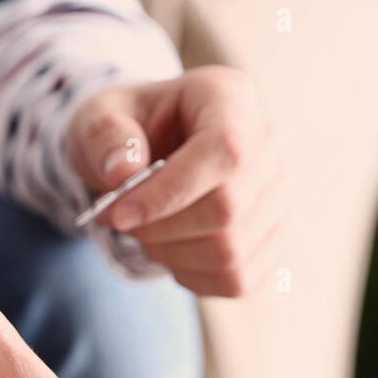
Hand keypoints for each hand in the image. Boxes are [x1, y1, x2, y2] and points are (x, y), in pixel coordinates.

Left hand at [66, 65, 284, 296]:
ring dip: (172, 256)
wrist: (148, 154)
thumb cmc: (126, 132)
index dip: (171, 192)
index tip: (119, 215)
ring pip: (231, 252)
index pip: (226, 152)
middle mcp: (267, 146)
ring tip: (146, 233)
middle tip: (119, 220)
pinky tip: (172, 251)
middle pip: (228, 210)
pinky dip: (193, 277)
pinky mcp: (273, 240)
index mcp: (230, 98)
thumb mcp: (99, 118)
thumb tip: (124, 172)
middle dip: (160, 228)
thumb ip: (105, 137)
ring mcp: (278, 197)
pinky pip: (237, 279)